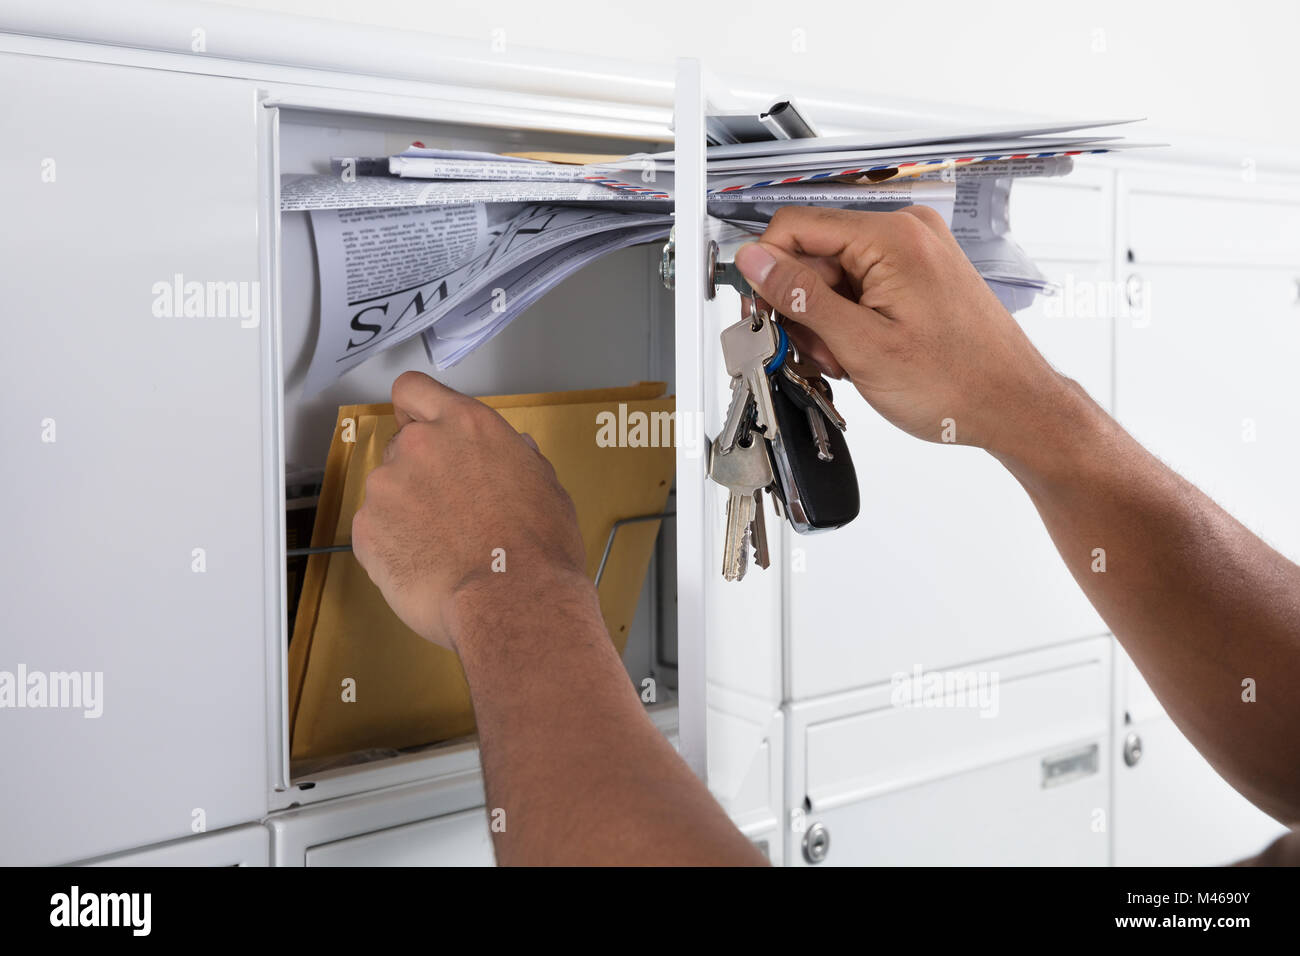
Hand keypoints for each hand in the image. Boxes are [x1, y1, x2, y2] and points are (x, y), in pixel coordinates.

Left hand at [351, 371, 589, 650]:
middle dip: (420, 474)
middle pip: (402, 447)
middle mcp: (420, 445)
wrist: (513, 603)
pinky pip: (374, 532)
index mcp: (466, 426)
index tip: (419, 426)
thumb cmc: (538, 549)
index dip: (414, 409)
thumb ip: (517, 459)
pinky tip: (426, 568)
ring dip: (406, 513)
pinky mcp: (366, 530)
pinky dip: (393, 548)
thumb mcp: (546, 486)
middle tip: (450, 512)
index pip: (415, 390)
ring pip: (388, 493)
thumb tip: (512, 452)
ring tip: (442, 549)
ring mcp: (387, 487)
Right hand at [734, 206, 1072, 454]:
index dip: (767, 270)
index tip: (761, 310)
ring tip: (848, 360)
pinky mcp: (919, 275)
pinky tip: (862, 353)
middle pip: (814, 254)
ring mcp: (915, 253)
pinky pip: (861, 287)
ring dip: (826, 321)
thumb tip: (755, 261)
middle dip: (803, 307)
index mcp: (892, 236)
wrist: (1013, 407)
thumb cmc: (958, 383)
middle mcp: (906, 232)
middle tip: (816, 352)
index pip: (796, 226)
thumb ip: (800, 297)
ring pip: (834, 276)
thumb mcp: (861, 344)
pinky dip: (850, 322)